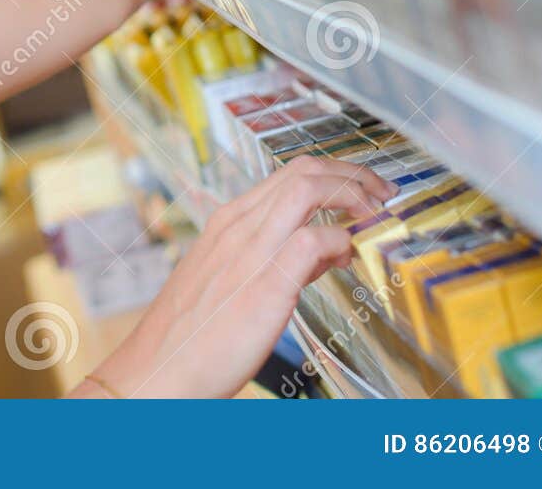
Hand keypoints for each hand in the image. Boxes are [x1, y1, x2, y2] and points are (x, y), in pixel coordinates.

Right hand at [89, 155, 397, 397]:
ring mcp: (249, 251)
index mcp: (228, 222)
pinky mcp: (264, 284)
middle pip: (303, 170)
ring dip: (353, 193)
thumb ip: (283, 259)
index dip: (336, 174)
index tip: (364, 189)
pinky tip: (347, 259)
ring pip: (307, 189)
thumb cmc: (193, 336)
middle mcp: (238, 226)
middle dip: (353, 174)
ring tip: (375, 213)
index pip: (290, 174)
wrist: (159, 370)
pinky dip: (340, 240)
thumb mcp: (234, 282)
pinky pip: (312, 242)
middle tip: (381, 192)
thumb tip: (329, 250)